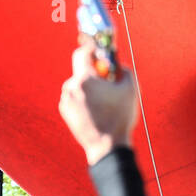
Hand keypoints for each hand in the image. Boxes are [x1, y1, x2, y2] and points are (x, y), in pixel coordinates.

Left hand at [58, 40, 139, 165]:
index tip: (100, 52)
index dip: (92, 49)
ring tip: (103, 100)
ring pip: (78, 85)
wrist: (106, 146)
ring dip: (89, 87)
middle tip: (107, 80)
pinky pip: (74, 98)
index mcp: (85, 79)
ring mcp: (66, 101)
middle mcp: (70, 88)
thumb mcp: (130, 88)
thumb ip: (124, 69)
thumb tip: (118, 63)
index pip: (82, 52)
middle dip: (94, 72)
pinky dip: (83, 99)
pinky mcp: (65, 112)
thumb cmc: (119, 117)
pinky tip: (95, 110)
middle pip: (81, 70)